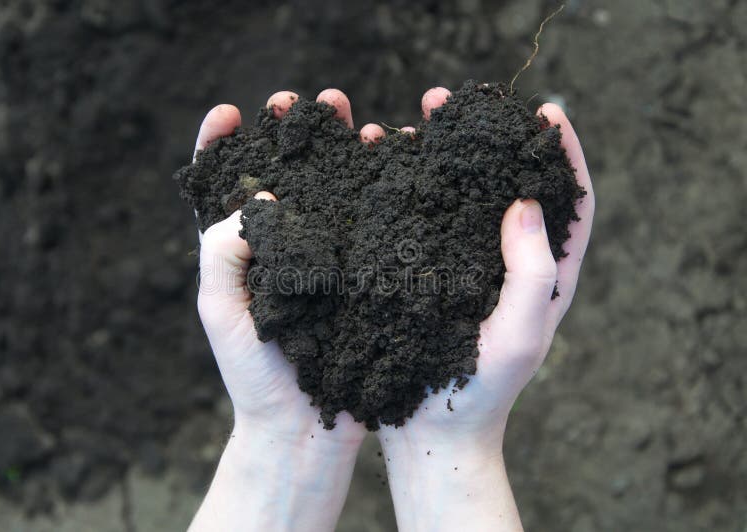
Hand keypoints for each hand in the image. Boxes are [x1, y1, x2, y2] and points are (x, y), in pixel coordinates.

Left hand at [189, 90, 377, 531]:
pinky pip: (366, 224)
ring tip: (356, 119)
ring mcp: (321, 260)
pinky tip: (390, 160)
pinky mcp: (357, 276)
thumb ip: (223, 255)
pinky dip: (377, 189)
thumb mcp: (223, 313)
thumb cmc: (255, 375)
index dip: (222, 145)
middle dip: (291, 134)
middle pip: (283, 175)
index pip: (221, 187)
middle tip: (301, 101)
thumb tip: (259, 198)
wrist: (305, 428)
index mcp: (237, 255)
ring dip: (339, 150)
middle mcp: (280, 250)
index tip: (231, 113)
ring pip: (330, 191)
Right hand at [375, 87, 594, 530]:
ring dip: (436, 155)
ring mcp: (459, 265)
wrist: (431, 430)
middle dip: (485, 139)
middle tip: (450, 104)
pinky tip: (380, 166)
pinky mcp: (421, 273)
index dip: (562, 156)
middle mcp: (501, 261)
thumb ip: (530, 271)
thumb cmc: (482, 391)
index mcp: (542, 274)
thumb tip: (525, 200)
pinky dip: (403, 189)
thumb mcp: (517, 334)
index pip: (567, 203)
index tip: (547, 113)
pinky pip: (417, 221)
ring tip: (409, 122)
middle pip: (504, 185)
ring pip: (456, 196)